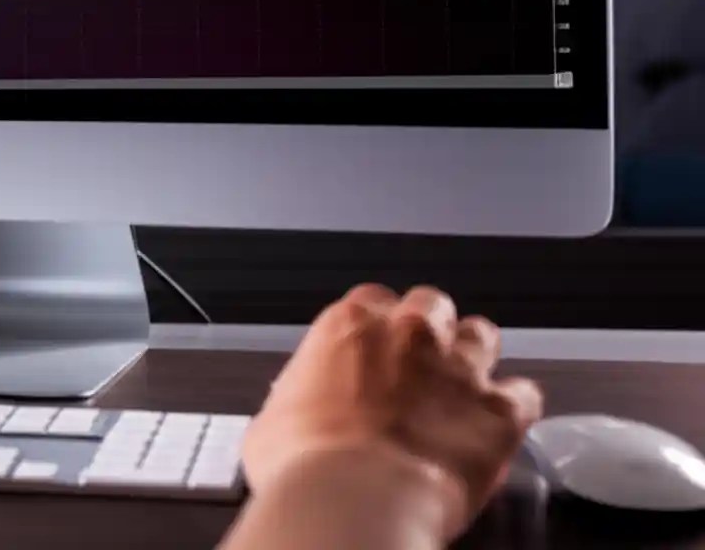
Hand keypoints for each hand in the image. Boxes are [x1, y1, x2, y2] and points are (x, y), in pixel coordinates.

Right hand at [242, 284, 543, 541]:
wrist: (352, 498)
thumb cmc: (304, 464)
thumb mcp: (273, 421)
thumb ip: (297, 400)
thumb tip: (294, 414)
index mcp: (349, 326)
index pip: (371, 301)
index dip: (374, 328)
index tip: (370, 352)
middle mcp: (409, 334)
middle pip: (431, 305)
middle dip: (427, 331)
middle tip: (417, 366)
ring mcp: (460, 368)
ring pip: (482, 334)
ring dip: (474, 356)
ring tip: (463, 387)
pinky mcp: (500, 411)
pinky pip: (525, 394)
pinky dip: (514, 407)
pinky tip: (498, 425)